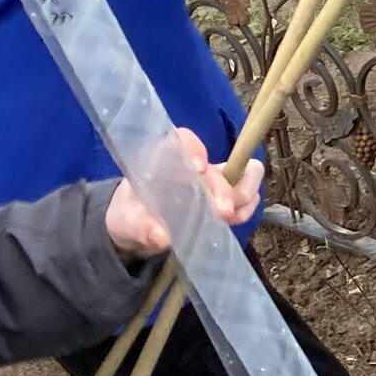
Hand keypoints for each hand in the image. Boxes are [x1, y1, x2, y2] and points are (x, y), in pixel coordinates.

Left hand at [106, 131, 262, 259]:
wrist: (139, 227)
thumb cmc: (130, 216)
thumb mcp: (128, 222)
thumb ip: (142, 227)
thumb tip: (161, 235)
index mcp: (165, 158)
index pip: (183, 140)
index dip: (195, 149)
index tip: (199, 168)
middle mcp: (194, 165)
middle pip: (220, 165)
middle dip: (225, 188)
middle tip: (222, 211)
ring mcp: (213, 180)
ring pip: (245, 173)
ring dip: (244, 194)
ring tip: (231, 216)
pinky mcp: (225, 197)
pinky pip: (248, 197)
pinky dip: (246, 208)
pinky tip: (234, 220)